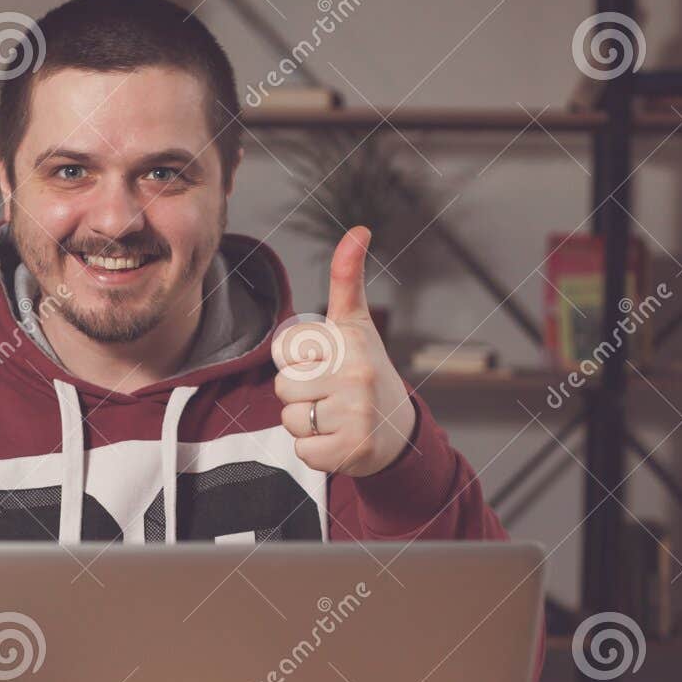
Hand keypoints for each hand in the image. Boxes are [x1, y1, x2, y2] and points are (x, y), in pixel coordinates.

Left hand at [273, 226, 416, 476]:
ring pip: (291, 421)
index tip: (325, 362)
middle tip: (332, 395)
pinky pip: (302, 451)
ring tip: (336, 417)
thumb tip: (359, 229)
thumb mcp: (356, 324)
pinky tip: (340, 440)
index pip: (282, 351)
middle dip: (300, 395)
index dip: (296, 360)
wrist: (399, 431)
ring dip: (307, 424)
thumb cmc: (365, 371)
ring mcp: (358, 414)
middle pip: (283, 387)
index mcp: (352, 340)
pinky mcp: (353, 450)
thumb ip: (347, 279)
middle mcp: (358, 374)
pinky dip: (315, 451)